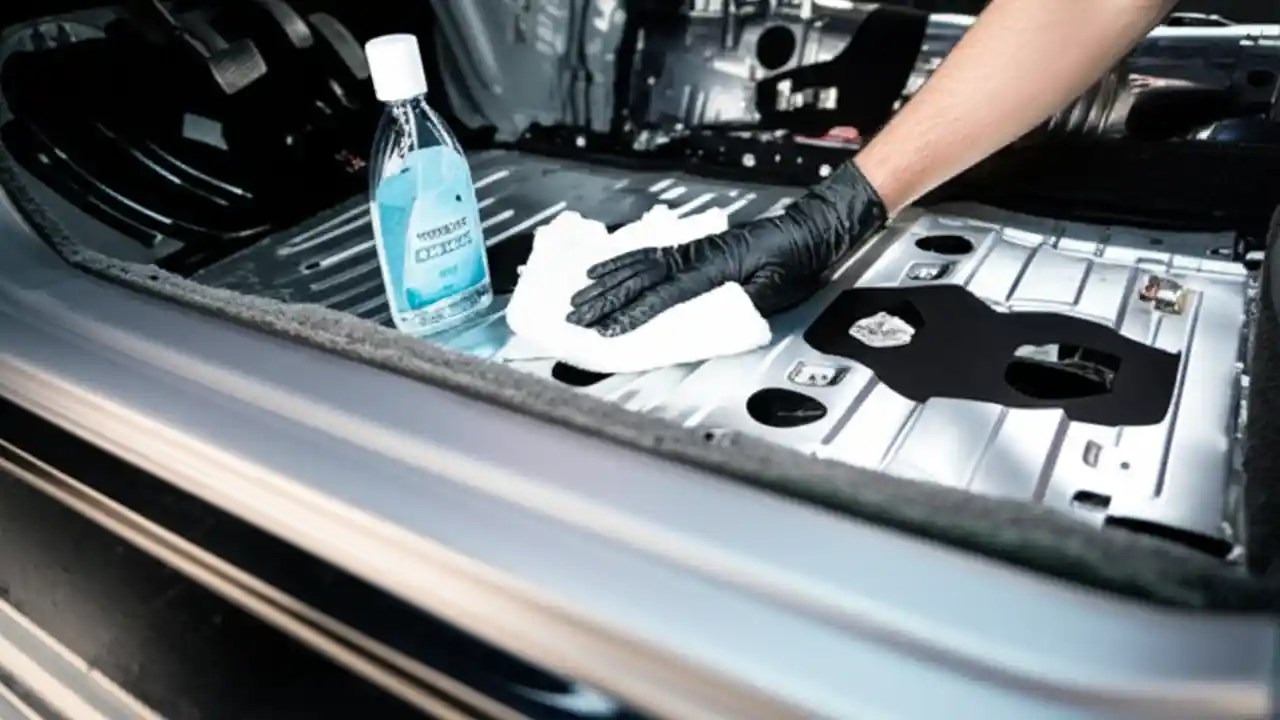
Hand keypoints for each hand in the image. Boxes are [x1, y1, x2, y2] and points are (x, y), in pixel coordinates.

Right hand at [566, 160, 887, 335]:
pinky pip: (652, 252)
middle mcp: (698, 255)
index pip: (664, 296)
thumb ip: (740, 305)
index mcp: (715, 268)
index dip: (634, 315)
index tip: (609, 330)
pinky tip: (611, 266)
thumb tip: (710, 317)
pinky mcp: (697, 247)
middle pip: (641, 277)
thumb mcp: (777, 290)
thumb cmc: (800, 259)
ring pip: (641, 262)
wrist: (813, 227)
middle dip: (607, 298)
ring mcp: (695, 248)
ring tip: (582, 291)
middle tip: (578, 315)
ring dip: (609, 279)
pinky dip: (625, 260)